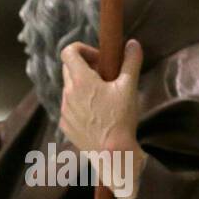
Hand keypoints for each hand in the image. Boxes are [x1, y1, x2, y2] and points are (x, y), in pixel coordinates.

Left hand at [59, 39, 146, 198]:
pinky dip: (80, 105)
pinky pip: (69, 107)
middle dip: (85, 67)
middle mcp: (67, 93)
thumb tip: (133, 44)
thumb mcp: (129, 87)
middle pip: (69, 69)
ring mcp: (64, 110)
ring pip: (69, 89)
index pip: (68, 52)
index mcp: (81, 80)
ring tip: (103, 99)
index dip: (83, 49)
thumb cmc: (121, 119)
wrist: (112, 154)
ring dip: (83, 87)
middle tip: (104, 78)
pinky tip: (96, 115)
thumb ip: (131, 62)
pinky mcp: (65, 125)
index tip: (99, 59)